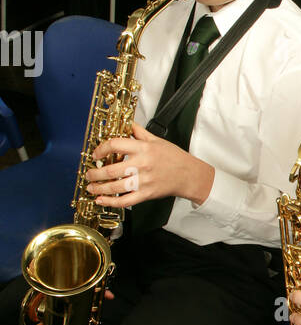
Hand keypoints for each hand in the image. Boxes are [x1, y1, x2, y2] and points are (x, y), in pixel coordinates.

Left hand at [85, 122, 214, 206]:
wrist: (189, 175)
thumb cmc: (174, 157)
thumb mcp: (156, 140)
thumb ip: (138, 132)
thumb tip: (126, 123)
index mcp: (143, 148)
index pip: (115, 145)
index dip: (101, 149)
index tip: (95, 154)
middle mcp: (142, 164)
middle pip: (111, 169)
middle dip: (94, 173)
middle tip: (88, 174)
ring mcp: (144, 181)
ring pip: (115, 186)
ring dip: (99, 187)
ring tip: (91, 187)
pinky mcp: (146, 194)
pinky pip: (125, 200)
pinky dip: (111, 202)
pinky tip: (101, 200)